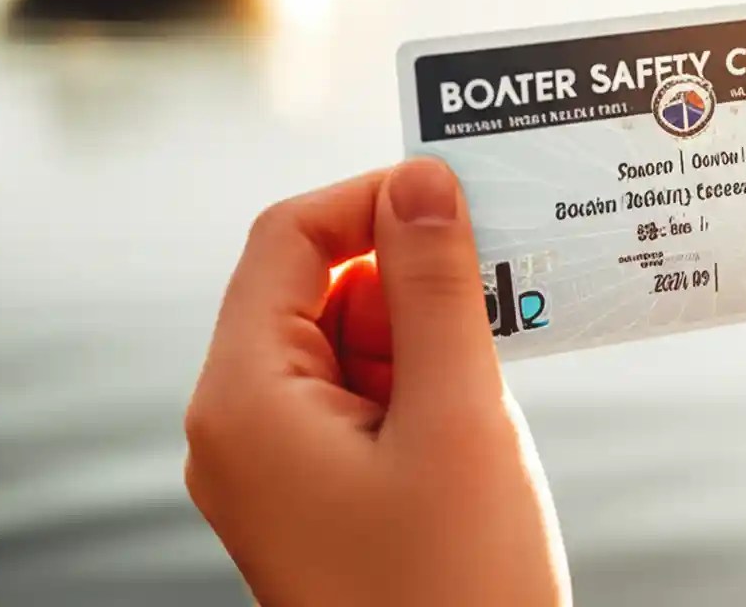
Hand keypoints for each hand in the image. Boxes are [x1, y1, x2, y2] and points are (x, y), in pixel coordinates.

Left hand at [184, 159, 570, 606]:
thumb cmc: (455, 587)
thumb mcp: (457, 419)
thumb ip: (437, 288)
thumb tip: (421, 180)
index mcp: (245, 400)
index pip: (287, 242)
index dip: (369, 198)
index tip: (457, 193)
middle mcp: (244, 426)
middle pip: (318, 289)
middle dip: (410, 274)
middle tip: (501, 280)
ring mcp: (281, 464)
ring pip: (350, 343)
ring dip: (426, 331)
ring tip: (497, 370)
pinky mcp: (322, 489)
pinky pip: (365, 397)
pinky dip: (424, 380)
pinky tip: (480, 403)